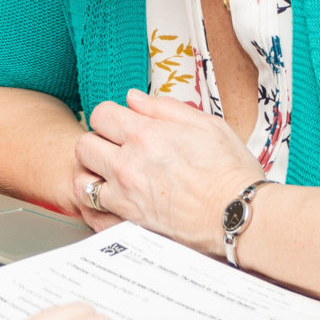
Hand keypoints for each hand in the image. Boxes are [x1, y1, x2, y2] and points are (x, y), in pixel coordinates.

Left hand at [75, 88, 263, 255]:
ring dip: (91, 175)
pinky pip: (93, 212)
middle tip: (114, 149)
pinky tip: (111, 200)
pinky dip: (97, 205)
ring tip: (108, 176)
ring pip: (81, 180)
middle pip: (84, 145)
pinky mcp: (129, 221)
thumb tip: (134, 98)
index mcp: (146, 134)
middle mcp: (129, 163)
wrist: (238, 215)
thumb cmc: (230, 171)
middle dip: (97, 143)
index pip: (101, 114)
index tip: (122, 124)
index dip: (110, 117)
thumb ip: (165, 108)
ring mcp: (125, 194)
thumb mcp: (207, 124)